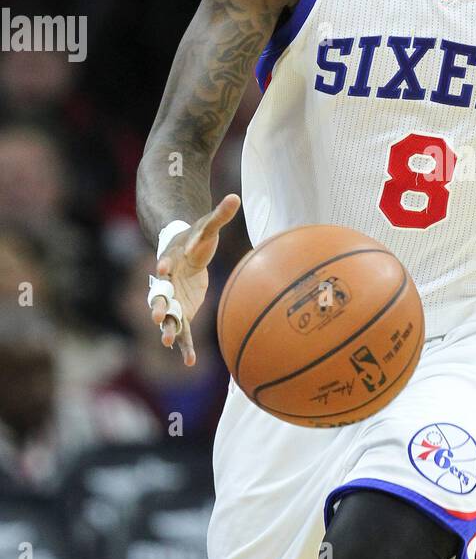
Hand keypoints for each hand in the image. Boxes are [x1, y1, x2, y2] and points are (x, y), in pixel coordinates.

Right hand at [149, 194, 241, 365]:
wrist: (182, 251)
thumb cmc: (195, 237)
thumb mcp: (207, 227)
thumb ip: (219, 215)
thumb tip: (234, 196)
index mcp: (171, 258)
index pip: (165, 260)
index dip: (163, 263)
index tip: (162, 268)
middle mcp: (166, 281)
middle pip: (159, 293)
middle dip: (157, 304)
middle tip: (158, 315)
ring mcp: (171, 298)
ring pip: (167, 316)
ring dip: (167, 328)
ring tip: (168, 341)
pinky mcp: (180, 310)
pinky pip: (182, 330)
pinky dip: (185, 345)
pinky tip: (189, 362)